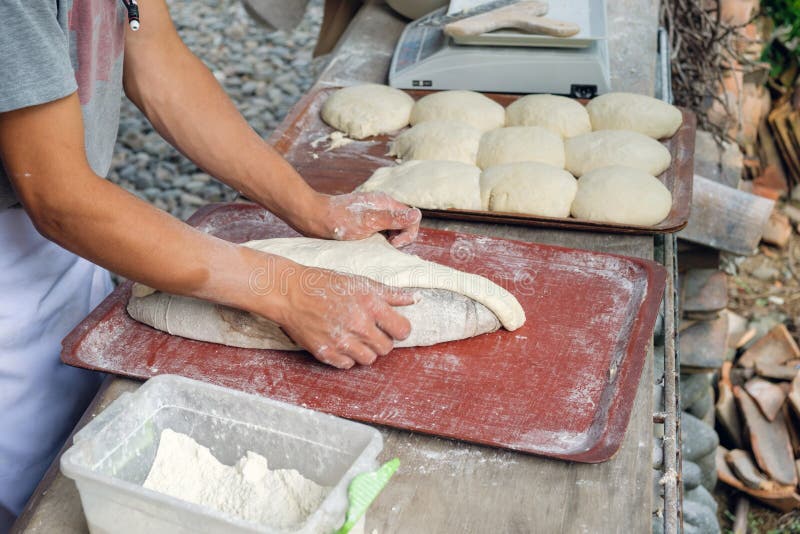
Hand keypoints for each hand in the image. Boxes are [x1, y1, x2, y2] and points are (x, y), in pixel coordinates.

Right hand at [274, 266, 413, 368]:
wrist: (290, 292)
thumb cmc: (325, 283)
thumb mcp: (360, 282)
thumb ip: (390, 293)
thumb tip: (415, 299)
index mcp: (370, 304)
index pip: (402, 330)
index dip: (400, 329)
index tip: (393, 326)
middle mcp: (358, 324)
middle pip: (387, 348)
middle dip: (382, 340)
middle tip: (371, 331)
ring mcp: (341, 341)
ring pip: (369, 359)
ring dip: (366, 350)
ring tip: (356, 337)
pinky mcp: (325, 352)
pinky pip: (347, 365)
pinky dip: (347, 357)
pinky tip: (341, 343)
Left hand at [301, 192, 420, 246]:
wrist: (313, 220)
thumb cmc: (339, 220)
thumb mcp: (368, 221)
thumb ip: (393, 218)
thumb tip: (417, 214)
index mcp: (386, 203)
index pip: (412, 217)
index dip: (408, 233)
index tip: (392, 243)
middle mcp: (382, 208)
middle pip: (404, 225)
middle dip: (399, 238)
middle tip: (383, 246)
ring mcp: (374, 217)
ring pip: (393, 231)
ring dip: (388, 241)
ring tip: (374, 246)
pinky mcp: (365, 226)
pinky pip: (381, 234)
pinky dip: (379, 242)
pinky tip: (367, 246)